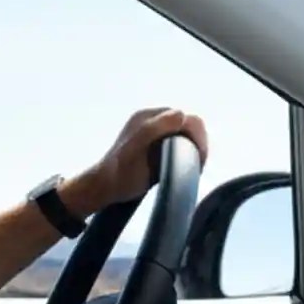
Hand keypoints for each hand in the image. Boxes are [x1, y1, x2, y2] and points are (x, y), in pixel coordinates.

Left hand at [61, 107, 208, 216]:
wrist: (103, 188)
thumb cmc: (120, 172)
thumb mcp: (138, 147)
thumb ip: (156, 128)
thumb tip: (182, 114)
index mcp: (148, 117)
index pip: (185, 118)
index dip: (197, 135)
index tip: (200, 157)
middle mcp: (152, 121)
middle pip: (188, 125)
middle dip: (198, 142)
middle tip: (200, 164)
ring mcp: (155, 134)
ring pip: (186, 135)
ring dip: (195, 148)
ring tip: (196, 167)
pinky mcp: (156, 147)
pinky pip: (181, 145)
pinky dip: (188, 153)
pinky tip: (188, 167)